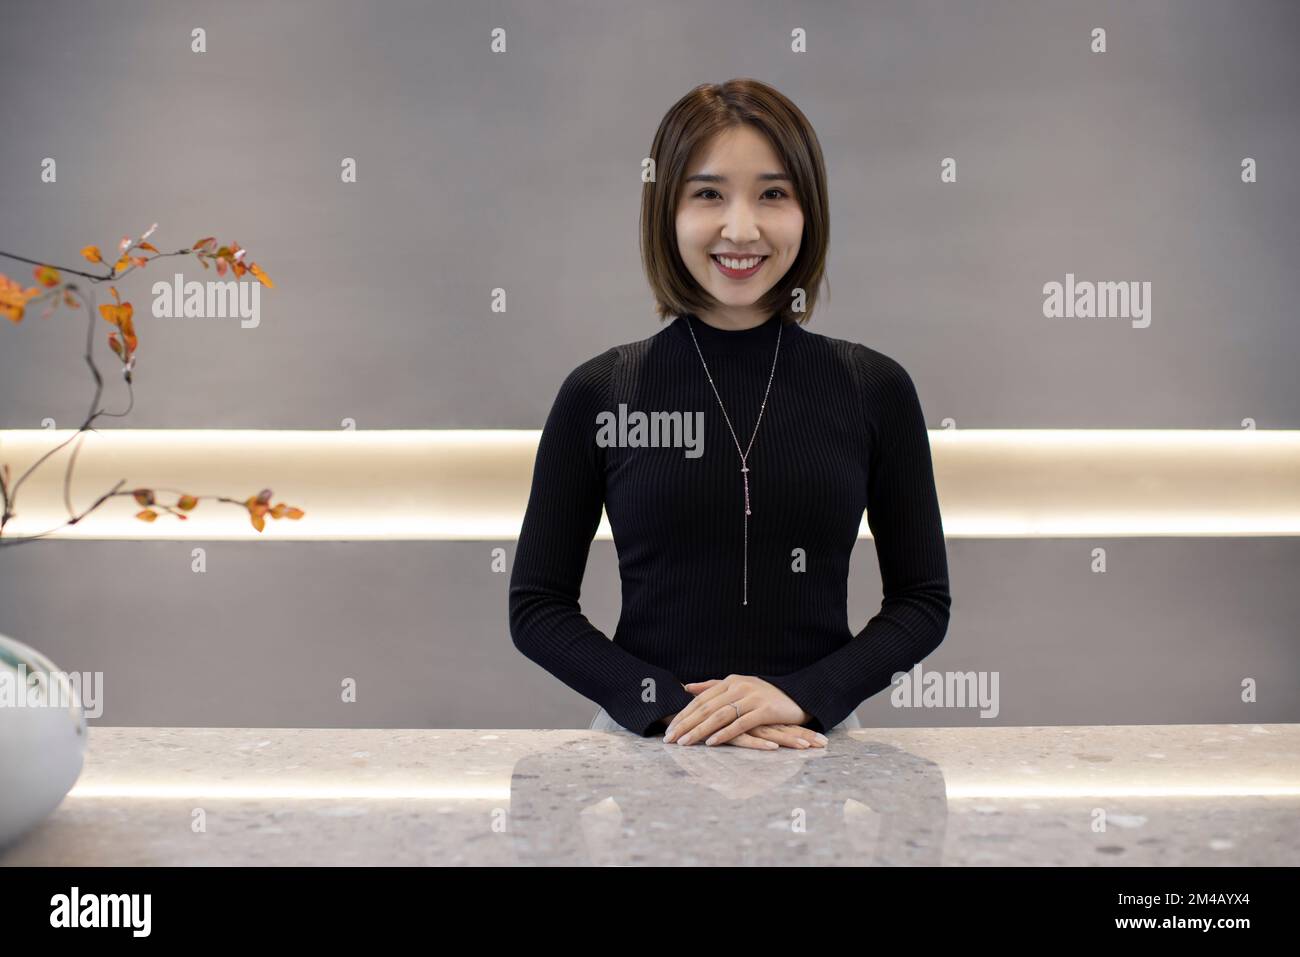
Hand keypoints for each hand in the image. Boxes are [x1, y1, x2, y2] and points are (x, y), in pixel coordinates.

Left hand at [663, 676, 825, 747]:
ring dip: (699, 730)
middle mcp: (738, 686)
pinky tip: (712, 743)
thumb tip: (688, 688)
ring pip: (719, 716)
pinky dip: (725, 733)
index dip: (683, 714)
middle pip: (706, 708)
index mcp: (730, 681)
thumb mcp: (739, 685)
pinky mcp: (764, 710)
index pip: (700, 699)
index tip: (669, 729)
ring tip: (684, 743)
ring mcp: (751, 697)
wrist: (800, 696)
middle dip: (685, 724)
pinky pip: (740, 723)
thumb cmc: (767, 695)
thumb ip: (713, 686)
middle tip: (669, 739)